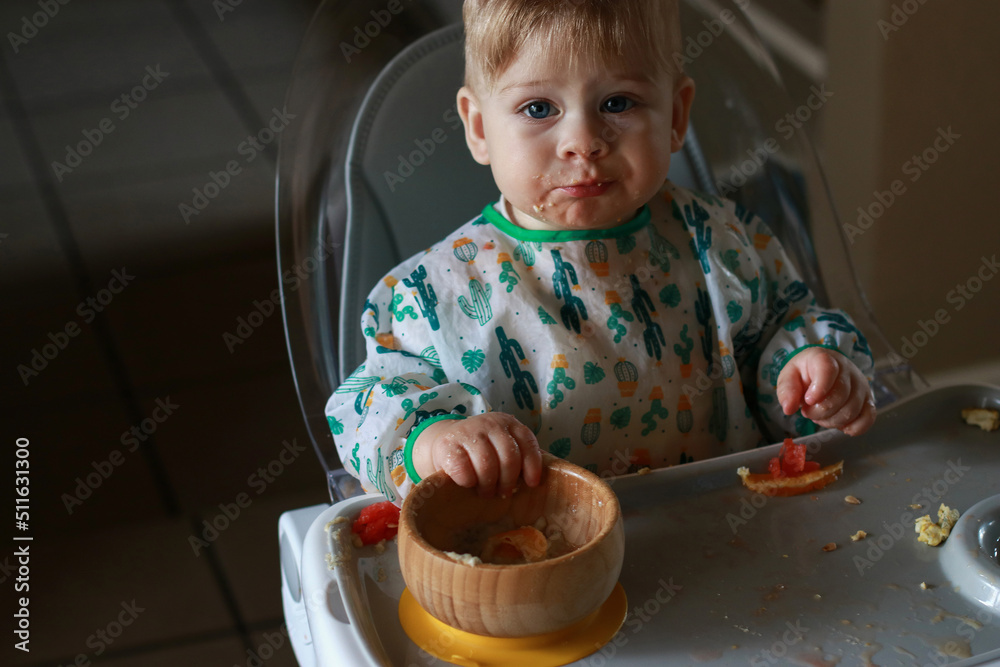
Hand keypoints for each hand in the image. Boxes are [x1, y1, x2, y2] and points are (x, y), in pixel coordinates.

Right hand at [411, 413, 542, 497]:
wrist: (446, 442)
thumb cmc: (481, 452)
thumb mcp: (501, 448)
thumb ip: (517, 458)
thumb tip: (534, 483)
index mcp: (508, 423)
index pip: (527, 442)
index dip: (532, 466)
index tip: (531, 484)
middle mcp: (490, 423)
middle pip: (509, 456)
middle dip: (508, 480)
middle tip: (503, 492)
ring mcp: (468, 431)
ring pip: (487, 464)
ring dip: (488, 485)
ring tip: (486, 492)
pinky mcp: (447, 444)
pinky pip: (463, 470)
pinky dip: (468, 482)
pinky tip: (468, 484)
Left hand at [776, 347, 875, 435]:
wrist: (822, 373)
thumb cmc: (805, 374)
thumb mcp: (789, 377)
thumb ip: (787, 390)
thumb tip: (788, 408)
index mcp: (825, 359)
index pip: (828, 370)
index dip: (819, 388)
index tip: (808, 400)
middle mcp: (847, 370)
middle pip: (840, 396)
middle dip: (819, 411)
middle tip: (807, 411)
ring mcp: (860, 385)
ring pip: (852, 410)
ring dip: (832, 421)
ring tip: (820, 416)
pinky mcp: (868, 400)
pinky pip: (868, 418)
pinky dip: (854, 428)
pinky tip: (840, 426)